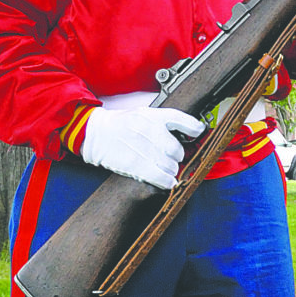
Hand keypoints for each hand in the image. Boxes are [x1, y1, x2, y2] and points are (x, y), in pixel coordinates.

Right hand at [80, 107, 205, 189]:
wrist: (96, 133)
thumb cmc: (124, 124)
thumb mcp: (147, 114)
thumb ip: (170, 121)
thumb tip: (196, 130)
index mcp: (154, 116)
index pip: (184, 121)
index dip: (196, 130)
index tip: (199, 135)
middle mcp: (149, 130)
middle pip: (178, 150)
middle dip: (177, 157)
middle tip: (171, 157)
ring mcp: (142, 147)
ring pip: (170, 165)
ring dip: (171, 169)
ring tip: (165, 168)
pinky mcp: (134, 164)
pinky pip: (159, 176)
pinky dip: (167, 181)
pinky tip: (168, 181)